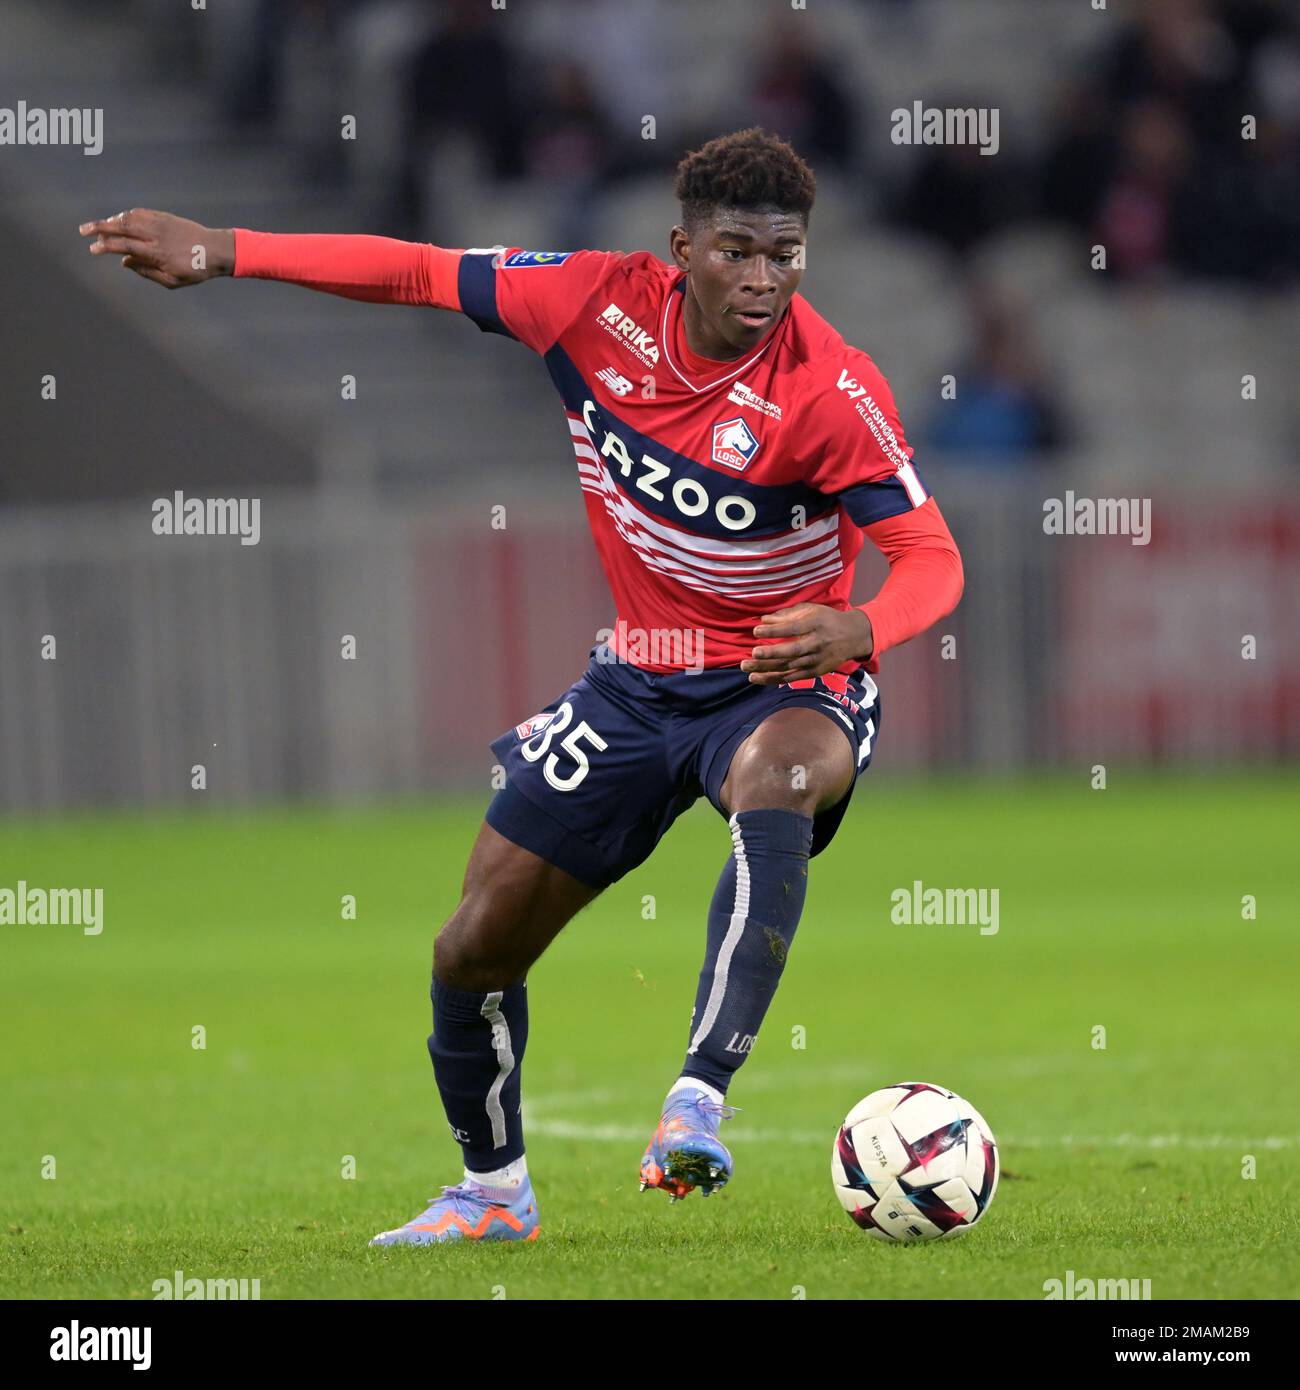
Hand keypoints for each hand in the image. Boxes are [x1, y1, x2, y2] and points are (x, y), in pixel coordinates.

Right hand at [78, 208, 233, 287]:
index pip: (125, 246)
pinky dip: (127, 215)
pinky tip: (119, 219)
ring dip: (111, 220)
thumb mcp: (173, 281)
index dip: (106, 246)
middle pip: (122, 227)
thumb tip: (124, 262)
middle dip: (100, 228)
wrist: (217, 250)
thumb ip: (146, 272)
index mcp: (157, 253)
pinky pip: (141, 213)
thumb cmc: (195, 269)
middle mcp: (156, 235)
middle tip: (83, 230)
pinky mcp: (165, 216)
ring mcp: (160, 223)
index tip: (92, 248)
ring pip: (130, 217)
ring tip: (100, 227)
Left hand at [741, 603, 872, 684]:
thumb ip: (787, 615)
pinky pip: (794, 678)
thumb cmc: (827, 620)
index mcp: (816, 624)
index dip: (774, 630)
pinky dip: (776, 679)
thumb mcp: (811, 610)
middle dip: (772, 653)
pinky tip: (760, 679)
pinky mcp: (816, 672)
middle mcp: (818, 643)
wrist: (854, 636)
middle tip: (753, 653)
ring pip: (790, 667)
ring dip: (768, 670)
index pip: (793, 628)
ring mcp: (817, 660)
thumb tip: (763, 620)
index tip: (756, 631)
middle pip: (793, 650)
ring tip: (748, 671)